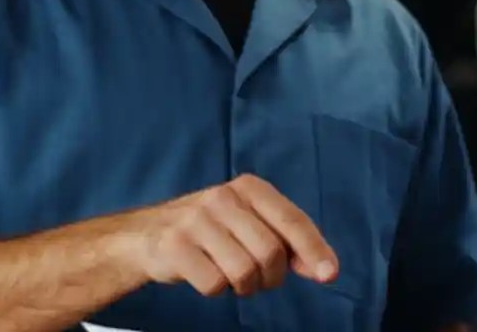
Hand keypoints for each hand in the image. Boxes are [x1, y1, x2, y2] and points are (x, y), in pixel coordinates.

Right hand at [128, 174, 338, 297]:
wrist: (147, 235)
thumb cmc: (212, 232)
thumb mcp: (250, 223)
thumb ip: (287, 241)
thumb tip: (324, 270)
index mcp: (249, 187)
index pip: (292, 219)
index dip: (314, 249)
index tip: (329, 275)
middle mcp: (223, 197)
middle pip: (270, 252)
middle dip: (271, 277)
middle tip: (258, 278)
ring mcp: (196, 220)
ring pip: (244, 272)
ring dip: (243, 286)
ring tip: (230, 275)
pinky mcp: (174, 245)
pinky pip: (214, 284)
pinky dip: (216, 289)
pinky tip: (205, 273)